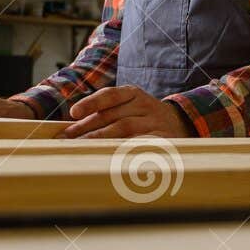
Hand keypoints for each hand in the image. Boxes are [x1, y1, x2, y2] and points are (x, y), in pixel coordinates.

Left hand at [63, 86, 191, 138]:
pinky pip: (141, 143)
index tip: (74, 113)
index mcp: (134, 94)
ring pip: (125, 128)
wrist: (181, 124)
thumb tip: (72, 130)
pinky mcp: (164, 139)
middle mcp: (145, 105)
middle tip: (68, 139)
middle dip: (88, 128)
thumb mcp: (129, 107)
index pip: (110, 95)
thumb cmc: (143, 118)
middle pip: (113, 116)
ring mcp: (155, 122)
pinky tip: (109, 155)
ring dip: (101, 139)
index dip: (91, 102)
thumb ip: (106, 114)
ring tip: (82, 148)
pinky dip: (124, 149)